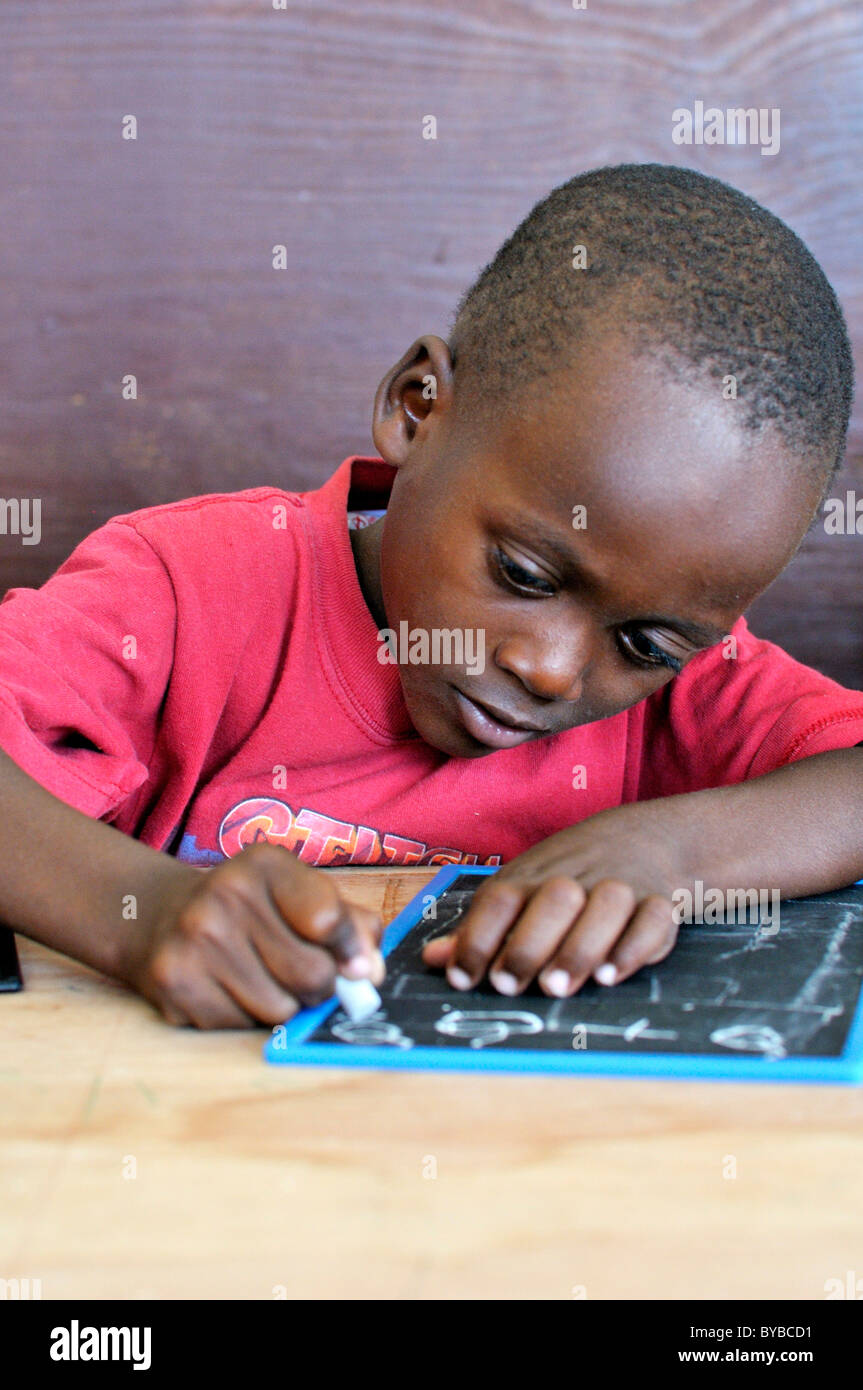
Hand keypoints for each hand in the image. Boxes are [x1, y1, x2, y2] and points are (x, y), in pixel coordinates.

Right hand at [125, 843, 383, 1027]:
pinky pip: (240, 1028)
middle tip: (303, 976)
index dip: (350, 950)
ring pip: (279, 1010)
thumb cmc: (256, 911)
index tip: (351, 962)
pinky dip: (247, 1021)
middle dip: (319, 987)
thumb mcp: (303, 896)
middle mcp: (225, 893)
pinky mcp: (175, 982)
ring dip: (284, 1007)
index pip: (328, 920)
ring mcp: (195, 938)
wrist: (164, 917)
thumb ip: (352, 927)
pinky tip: (231, 992)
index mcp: (266, 863)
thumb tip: (369, 974)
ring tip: (264, 981)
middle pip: (311, 974)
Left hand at [422, 803, 682, 997]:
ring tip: (558, 987)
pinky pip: (654, 919)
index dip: (478, 937)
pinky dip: (635, 947)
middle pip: (552, 900)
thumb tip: (433, 960)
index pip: (500, 898)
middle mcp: (575, 878)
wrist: (645, 838)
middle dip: (529, 944)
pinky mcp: (659, 902)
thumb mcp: (520, 891)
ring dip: (580, 948)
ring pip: (605, 907)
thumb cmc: (567, 875)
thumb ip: (481, 930)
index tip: (464, 978)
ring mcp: (620, 886)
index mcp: (531, 876)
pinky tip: (612, 975)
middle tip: (511, 984)